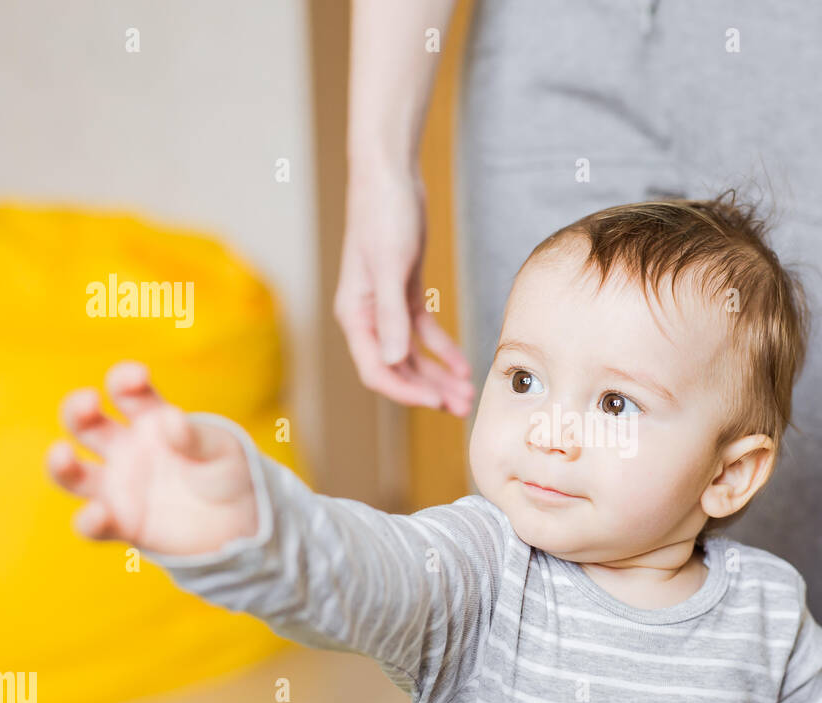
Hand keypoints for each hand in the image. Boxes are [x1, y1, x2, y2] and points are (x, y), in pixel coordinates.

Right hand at [46, 361, 259, 555]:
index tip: (137, 376)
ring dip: (60, 464)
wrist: (243, 522)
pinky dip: (90, 521)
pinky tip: (99, 515)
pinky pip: (94, 524)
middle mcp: (126, 448)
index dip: (125, 380)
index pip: (127, 392)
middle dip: (77, 409)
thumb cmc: (228, 473)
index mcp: (151, 419)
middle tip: (88, 402)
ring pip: (73, 474)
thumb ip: (195, 437)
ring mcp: (119, 486)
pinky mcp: (122, 524)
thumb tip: (169, 419)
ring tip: (63, 454)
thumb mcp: (222, 450)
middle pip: (86, 424)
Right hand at [334, 168, 474, 415]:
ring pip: (412, 355)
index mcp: (354, 314)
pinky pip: (423, 333)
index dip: (406, 392)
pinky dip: (442, 350)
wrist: (390, 175)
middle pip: (397, 369)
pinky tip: (463, 365)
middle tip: (463, 408)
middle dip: (429, 391)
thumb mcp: (390, 265)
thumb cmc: (384, 213)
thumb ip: (391, 315)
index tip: (437, 403)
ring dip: (438, 376)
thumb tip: (395, 360)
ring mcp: (387, 306)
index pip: (377, 369)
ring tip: (467, 393)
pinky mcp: (406, 293)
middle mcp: (367, 316)